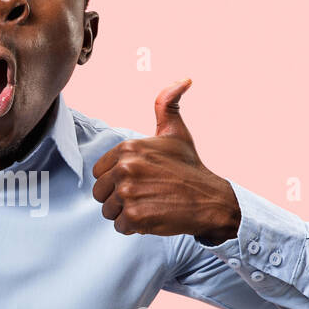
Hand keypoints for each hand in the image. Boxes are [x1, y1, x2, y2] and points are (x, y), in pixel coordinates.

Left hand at [90, 78, 240, 242]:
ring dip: (125, 213)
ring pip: (108, 210)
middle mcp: (125, 168)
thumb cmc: (190, 167)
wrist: (210, 200)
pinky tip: (152, 216)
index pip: (99, 172)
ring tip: (148, 205)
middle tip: (143, 195)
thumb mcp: (176, 132)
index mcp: (128, 148)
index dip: (115, 179)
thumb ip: (167, 104)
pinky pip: (120, 226)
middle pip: (100, 193)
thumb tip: (183, 80)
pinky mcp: (135, 215)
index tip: (138, 180)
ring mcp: (129, 192)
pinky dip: (134, 227)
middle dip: (118, 198)